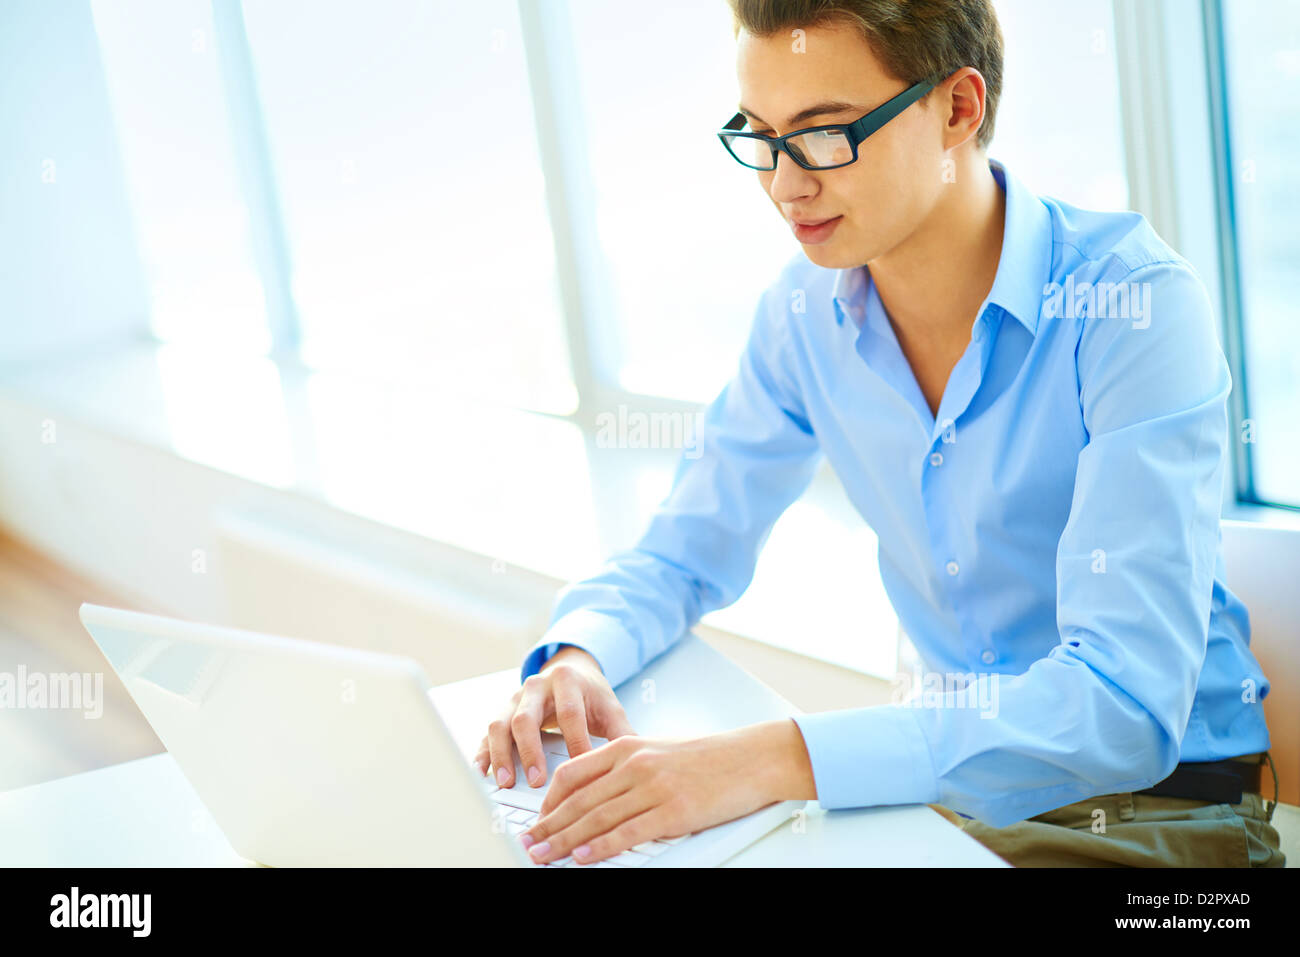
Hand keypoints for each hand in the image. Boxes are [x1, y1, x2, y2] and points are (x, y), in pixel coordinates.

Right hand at [473, 645, 634, 788]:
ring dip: (501, 754)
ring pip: (501, 723)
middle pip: (527, 717)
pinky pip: (487, 732)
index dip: (574, 743)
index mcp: (567, 681)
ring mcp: (515, 698)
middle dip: (530, 751)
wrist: (571, 671)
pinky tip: (480, 772)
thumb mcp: (610, 707)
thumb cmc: (591, 695)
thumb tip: (637, 761)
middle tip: (537, 781)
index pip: (569, 713)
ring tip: (506, 782)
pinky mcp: (503, 712)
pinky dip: (483, 752)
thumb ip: (622, 732)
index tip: (580, 770)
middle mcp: (537, 686)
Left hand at [519, 719, 815, 864]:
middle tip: (528, 842)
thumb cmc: (708, 757)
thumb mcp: (658, 751)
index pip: (573, 773)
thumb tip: (596, 795)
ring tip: (543, 854)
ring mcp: (652, 788)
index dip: (549, 800)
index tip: (538, 819)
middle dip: (547, 825)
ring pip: (595, 818)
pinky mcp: (672, 812)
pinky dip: (599, 847)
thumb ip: (626, 767)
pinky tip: (582, 857)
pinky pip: (626, 833)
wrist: (750, 758)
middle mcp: (634, 765)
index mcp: (627, 747)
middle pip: (577, 799)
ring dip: (564, 840)